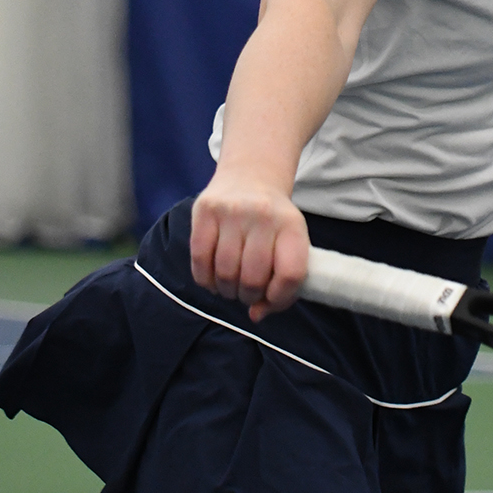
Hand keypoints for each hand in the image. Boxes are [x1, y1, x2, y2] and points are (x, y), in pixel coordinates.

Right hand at [189, 174, 309, 321]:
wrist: (249, 176)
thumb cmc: (272, 222)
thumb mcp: (288, 242)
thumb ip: (281, 281)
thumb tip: (256, 316)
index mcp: (292, 225)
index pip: (291, 274)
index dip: (280, 298)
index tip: (270, 300)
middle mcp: (263, 215)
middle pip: (254, 279)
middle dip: (249, 296)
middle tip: (247, 292)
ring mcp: (232, 211)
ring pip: (226, 274)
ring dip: (227, 291)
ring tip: (231, 286)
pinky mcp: (205, 211)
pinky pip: (200, 261)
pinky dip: (206, 280)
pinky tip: (213, 279)